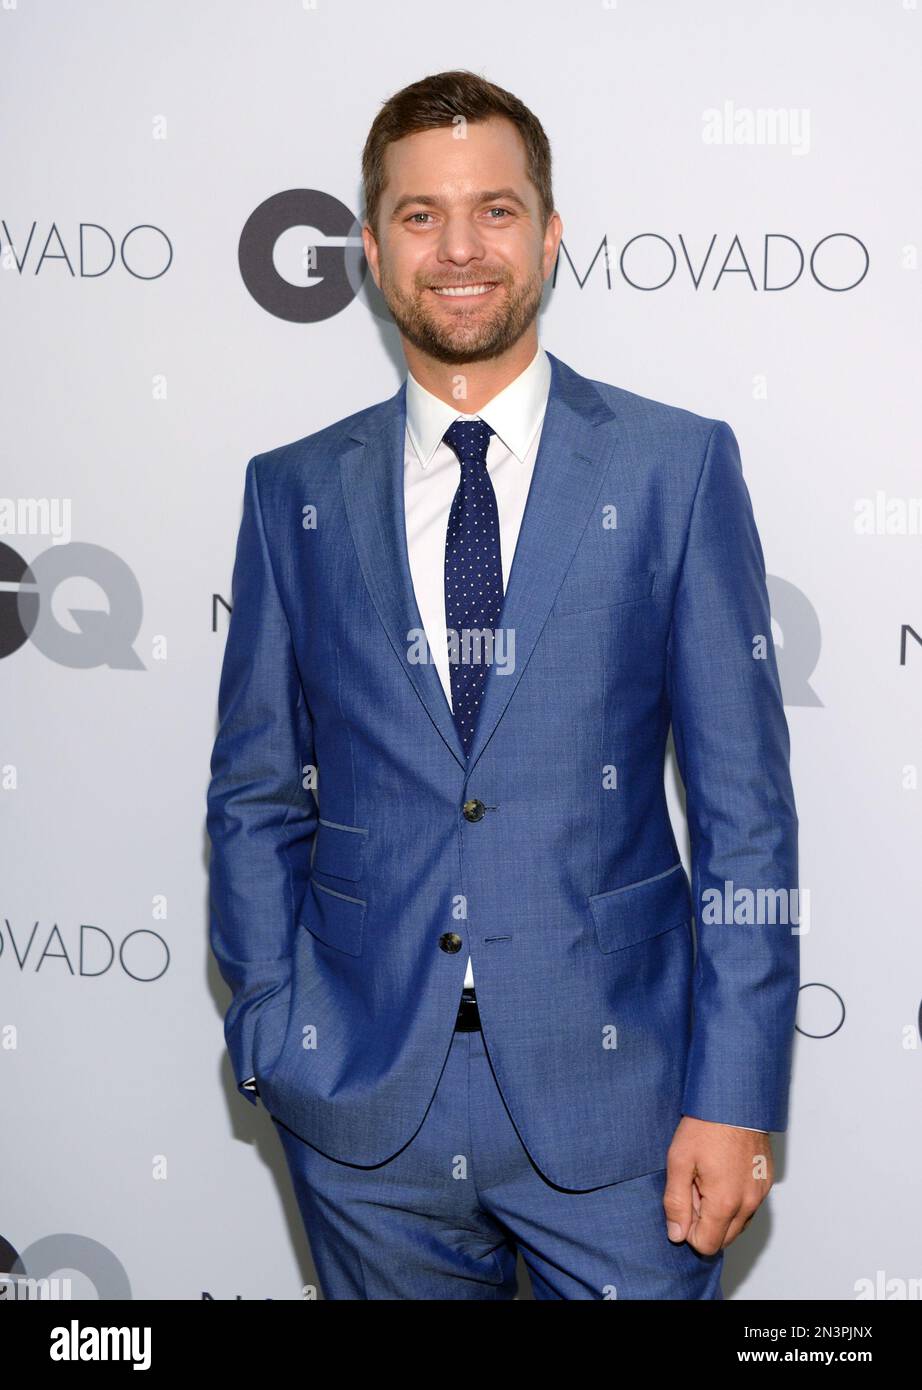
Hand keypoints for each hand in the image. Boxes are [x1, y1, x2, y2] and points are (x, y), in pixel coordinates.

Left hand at [664, 1116, 772, 1252]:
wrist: (734, 1100)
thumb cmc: (705, 1126)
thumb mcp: (679, 1162)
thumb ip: (676, 1203)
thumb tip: (677, 1234)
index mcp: (725, 1203)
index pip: (707, 1245)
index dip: (689, 1230)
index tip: (685, 1202)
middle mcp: (748, 1203)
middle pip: (724, 1238)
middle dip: (705, 1222)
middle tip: (695, 1187)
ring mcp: (760, 1193)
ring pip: (738, 1224)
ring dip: (721, 1212)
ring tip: (708, 1177)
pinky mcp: (766, 1182)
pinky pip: (749, 1206)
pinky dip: (735, 1200)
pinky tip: (723, 1172)